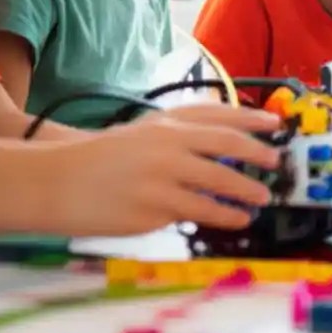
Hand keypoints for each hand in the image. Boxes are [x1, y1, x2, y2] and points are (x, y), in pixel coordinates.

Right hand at [45, 105, 281, 235]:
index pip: (218, 114)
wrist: (56, 182)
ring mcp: (160, 176)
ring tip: (262, 198)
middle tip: (275, 164)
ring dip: (246, 190)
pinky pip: (197, 211)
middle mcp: (166, 144)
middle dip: (256, 153)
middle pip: (225, 144)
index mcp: (165, 122)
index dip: (251, 117)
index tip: (276, 124)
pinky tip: (238, 218)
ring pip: (217, 181)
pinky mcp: (153, 208)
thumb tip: (231, 145)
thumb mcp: (144, 134)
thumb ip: (184, 135)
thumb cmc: (105, 159)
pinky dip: (224, 214)